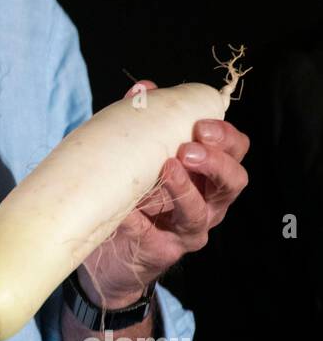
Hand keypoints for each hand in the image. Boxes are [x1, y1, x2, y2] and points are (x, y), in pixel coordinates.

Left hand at [79, 79, 249, 307]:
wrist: (105, 245)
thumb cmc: (129, 191)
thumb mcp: (137, 153)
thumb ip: (144, 121)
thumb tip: (143, 88)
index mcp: (207, 172)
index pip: (235, 150)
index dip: (225, 136)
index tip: (201, 123)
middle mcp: (207, 201)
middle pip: (232, 181)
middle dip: (216, 161)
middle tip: (189, 148)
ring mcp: (188, 229)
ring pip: (201, 211)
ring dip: (185, 188)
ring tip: (167, 169)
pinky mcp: (164, 252)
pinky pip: (157, 238)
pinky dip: (140, 221)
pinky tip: (127, 210)